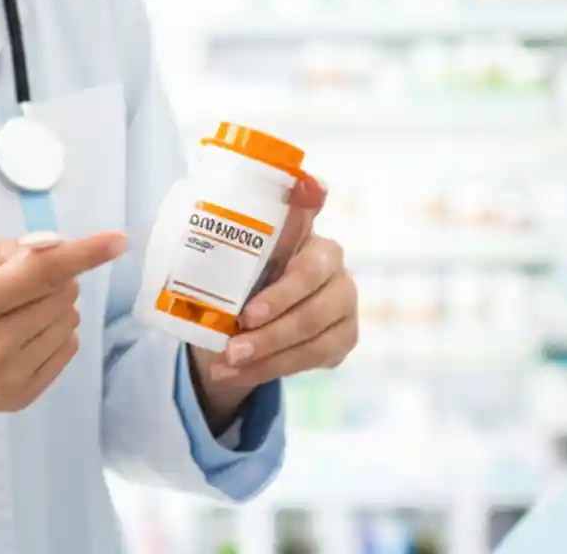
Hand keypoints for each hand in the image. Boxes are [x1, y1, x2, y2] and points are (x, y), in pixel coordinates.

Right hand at [0, 231, 127, 491]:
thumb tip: (52, 245)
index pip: (40, 272)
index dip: (83, 253)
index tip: (118, 240)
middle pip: (61, 295)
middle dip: (53, 277)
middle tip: (18, 281)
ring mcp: (7, 378)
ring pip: (69, 321)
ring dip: (55, 305)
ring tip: (12, 310)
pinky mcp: (18, 398)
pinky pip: (67, 350)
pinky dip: (55, 332)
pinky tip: (21, 332)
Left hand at [189, 177, 358, 431]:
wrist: (250, 321)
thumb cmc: (243, 278)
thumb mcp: (232, 256)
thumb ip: (232, 229)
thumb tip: (221, 192)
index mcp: (307, 230)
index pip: (309, 212)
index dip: (304, 206)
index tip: (296, 203)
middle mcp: (334, 262)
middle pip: (310, 283)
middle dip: (272, 312)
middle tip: (235, 336)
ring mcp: (345, 301)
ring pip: (312, 329)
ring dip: (267, 351)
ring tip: (227, 362)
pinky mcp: (343, 337)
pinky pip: (311, 358)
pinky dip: (268, 369)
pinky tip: (236, 374)